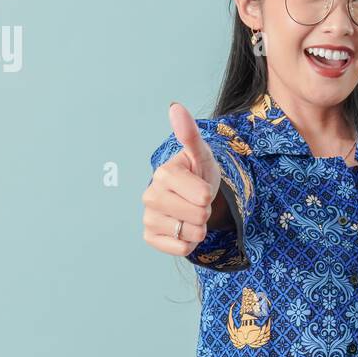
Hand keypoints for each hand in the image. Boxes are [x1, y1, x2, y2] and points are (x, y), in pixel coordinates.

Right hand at [141, 101, 228, 256]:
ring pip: (191, 234)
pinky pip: (182, 249)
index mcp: (163, 174)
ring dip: (199, 227)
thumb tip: (175, 107)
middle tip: (198, 202)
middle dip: (206, 211)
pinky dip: (190, 243)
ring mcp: (148, 217)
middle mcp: (150, 195)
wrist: (193, 198)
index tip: (201, 188)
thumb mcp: (201, 155)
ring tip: (191, 214)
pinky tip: (183, 229)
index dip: (208, 194)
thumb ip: (190, 134)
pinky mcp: (150, 237)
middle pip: (199, 215)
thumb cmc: (198, 173)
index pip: (202, 196)